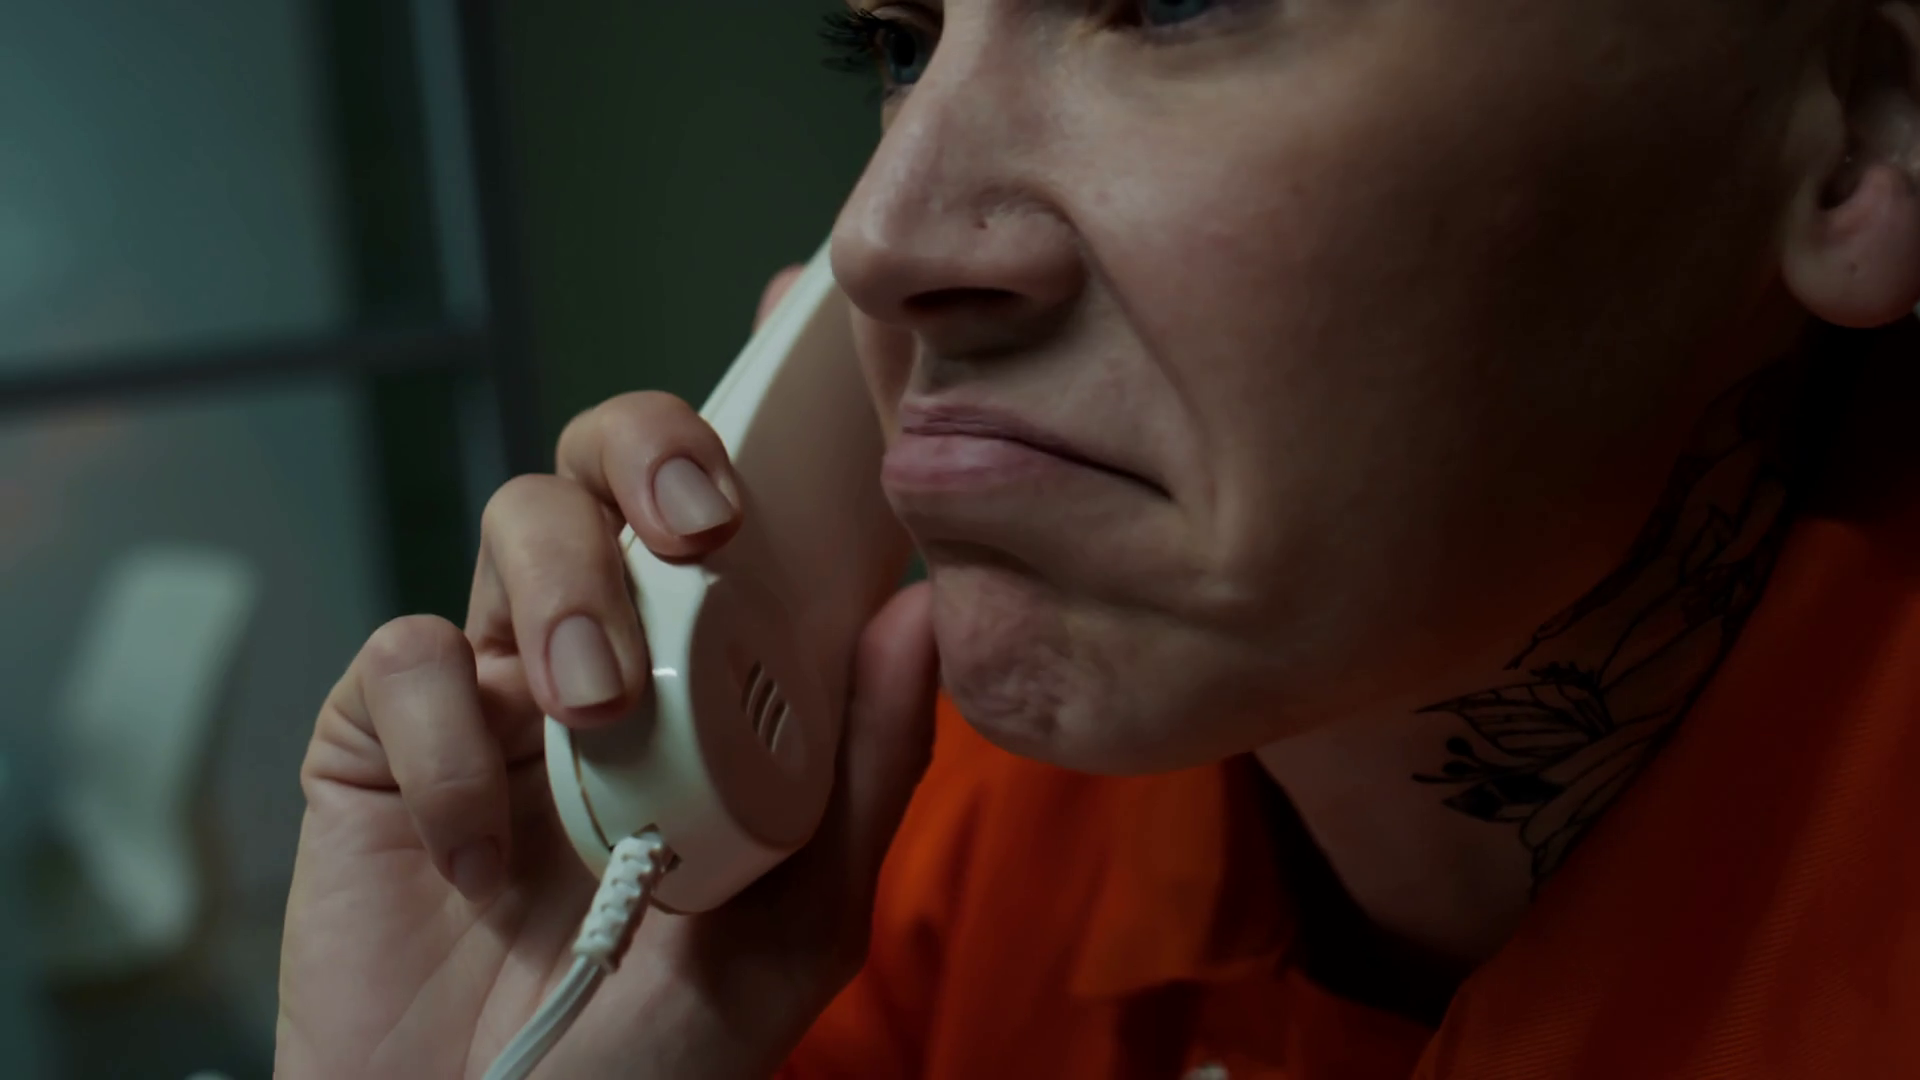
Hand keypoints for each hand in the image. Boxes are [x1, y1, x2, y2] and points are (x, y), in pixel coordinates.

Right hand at [275, 267, 937, 1078]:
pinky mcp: (381, 731)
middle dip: (654, 451)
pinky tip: (483, 848)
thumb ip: (859, 777)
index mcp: (717, 676)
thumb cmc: (652, 1052)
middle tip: (699, 529)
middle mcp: (611, 650)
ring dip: (566, 596)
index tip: (798, 317)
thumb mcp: (794, 929)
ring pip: (513, 525)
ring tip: (597, 717)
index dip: (763, 402)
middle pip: (612, 458)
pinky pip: (406, 658)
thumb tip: (919, 617)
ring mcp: (493, 682)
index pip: (743, 503)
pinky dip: (453, 742)